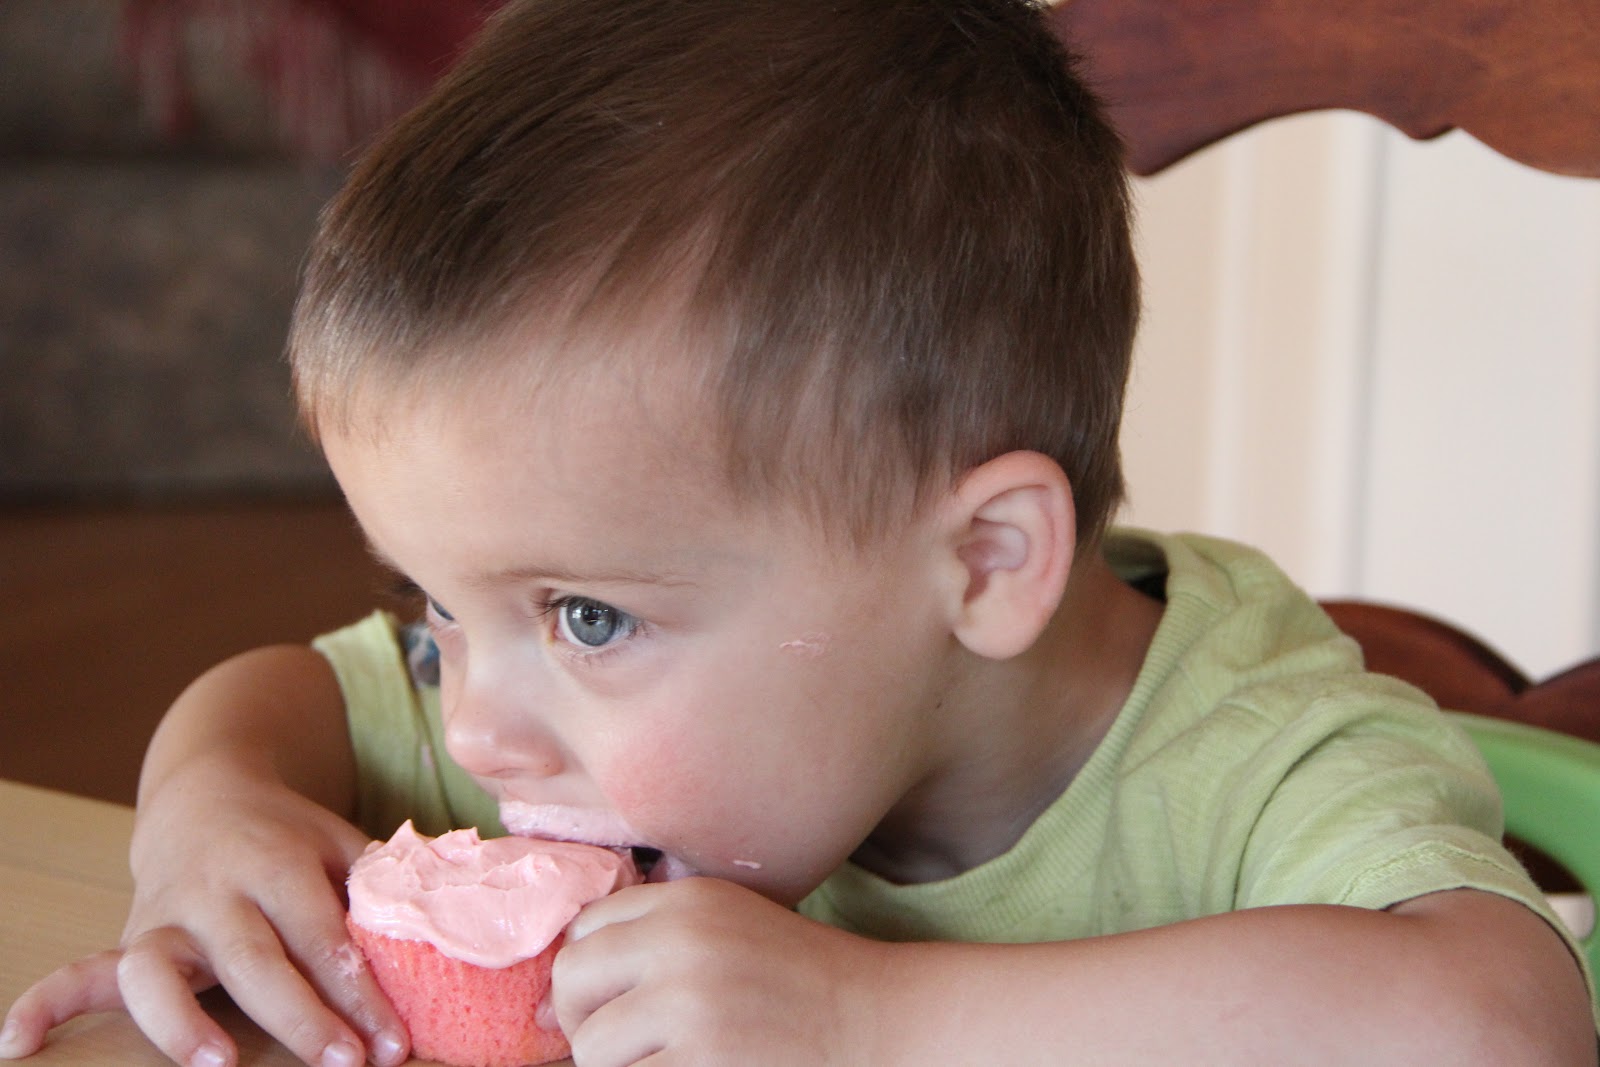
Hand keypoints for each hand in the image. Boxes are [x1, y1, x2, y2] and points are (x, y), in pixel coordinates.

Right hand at [0, 758, 407, 1066]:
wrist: (209, 795)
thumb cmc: (293, 837)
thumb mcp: (342, 843)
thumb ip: (387, 885)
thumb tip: (458, 922)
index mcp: (278, 859)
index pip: (323, 931)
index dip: (359, 988)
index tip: (393, 1041)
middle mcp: (216, 888)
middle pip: (255, 958)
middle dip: (302, 1016)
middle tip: (346, 1064)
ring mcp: (165, 914)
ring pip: (159, 968)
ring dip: (181, 1021)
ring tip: (219, 1066)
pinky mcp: (129, 936)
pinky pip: (79, 970)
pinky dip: (46, 1003)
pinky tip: (17, 1043)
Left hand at [551, 877, 885, 1065]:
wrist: (877, 1020)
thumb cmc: (799, 982)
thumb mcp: (730, 927)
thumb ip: (653, 938)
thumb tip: (547, 998)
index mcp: (687, 900)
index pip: (584, 929)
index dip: (589, 975)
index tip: (615, 1003)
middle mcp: (682, 941)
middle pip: (571, 981)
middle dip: (583, 1022)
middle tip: (626, 1047)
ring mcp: (692, 1004)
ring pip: (592, 1047)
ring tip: (666, 1062)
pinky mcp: (704, 1061)